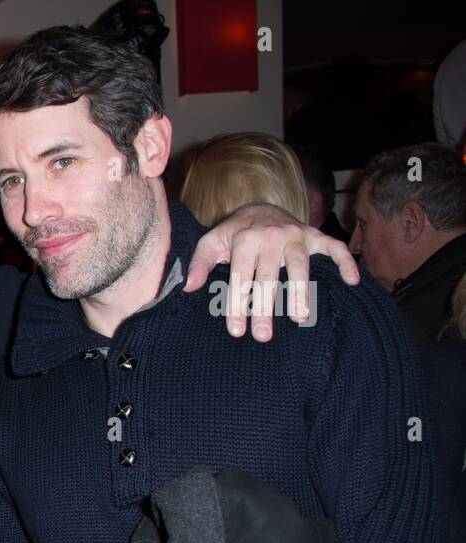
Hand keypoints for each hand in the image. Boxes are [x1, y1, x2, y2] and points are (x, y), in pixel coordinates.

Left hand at [187, 202, 359, 341]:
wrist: (261, 207)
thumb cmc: (234, 233)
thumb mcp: (212, 243)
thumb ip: (200, 263)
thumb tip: (188, 286)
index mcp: (246, 239)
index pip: (240, 277)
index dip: (236, 305)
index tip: (236, 331)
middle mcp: (273, 235)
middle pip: (268, 277)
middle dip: (265, 307)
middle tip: (263, 335)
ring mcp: (297, 235)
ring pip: (300, 266)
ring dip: (300, 292)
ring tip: (299, 317)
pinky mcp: (315, 235)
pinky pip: (334, 247)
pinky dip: (345, 262)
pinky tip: (353, 281)